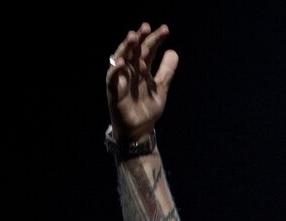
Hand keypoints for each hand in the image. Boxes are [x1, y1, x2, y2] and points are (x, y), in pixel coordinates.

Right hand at [106, 22, 177, 143]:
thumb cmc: (147, 107)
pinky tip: (123, 63)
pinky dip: (116, 70)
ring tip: (133, 36)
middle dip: (140, 38)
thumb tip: (174, 51)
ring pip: (121, 59)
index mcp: (142, 69)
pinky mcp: (113, 91)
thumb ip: (167, 70)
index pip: (148, 50)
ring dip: (126, 48)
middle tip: (146, 27)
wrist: (140, 129)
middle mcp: (130, 70)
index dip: (155, 39)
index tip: (165, 29)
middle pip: (134, 51)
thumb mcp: (161, 87)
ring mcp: (121, 79)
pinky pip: (112, 78)